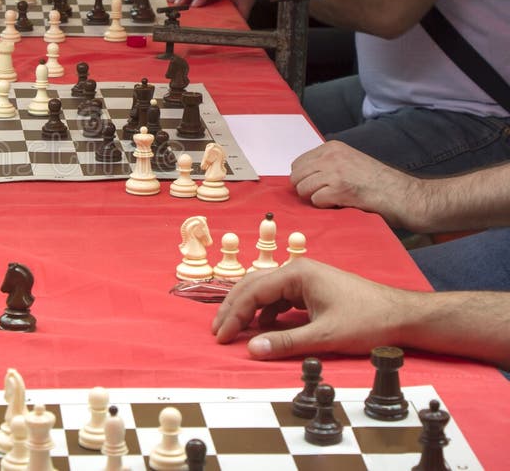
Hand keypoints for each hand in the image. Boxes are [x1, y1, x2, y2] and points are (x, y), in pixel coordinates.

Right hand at [212, 259, 410, 358]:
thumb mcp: (324, 336)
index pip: (253, 291)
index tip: (222, 337)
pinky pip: (278, 298)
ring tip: (233, 330)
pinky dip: (265, 312)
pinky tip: (263, 328)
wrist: (402, 316)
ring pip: (264, 291)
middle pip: (253, 285)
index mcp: (297, 273)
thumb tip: (252, 349)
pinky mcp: (311, 291)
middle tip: (217, 332)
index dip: (234, 315)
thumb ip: (286, 342)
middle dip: (233, 309)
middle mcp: (298, 270)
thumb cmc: (368, 320)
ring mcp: (305, 279)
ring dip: (247, 310)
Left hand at [290, 141, 424, 229]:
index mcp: (333, 147)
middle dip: (305, 189)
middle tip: (324, 195)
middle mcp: (331, 156)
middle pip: (296, 176)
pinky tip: (341, 203)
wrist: (403, 195)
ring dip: (315, 198)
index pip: (298, 163)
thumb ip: (327, 164)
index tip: (318, 186)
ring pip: (302, 188)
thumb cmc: (378, 183)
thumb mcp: (350, 162)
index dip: (304, 178)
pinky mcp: (339, 189)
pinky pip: (315, 200)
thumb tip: (301, 177)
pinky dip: (325, 206)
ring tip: (334, 199)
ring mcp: (335, 172)